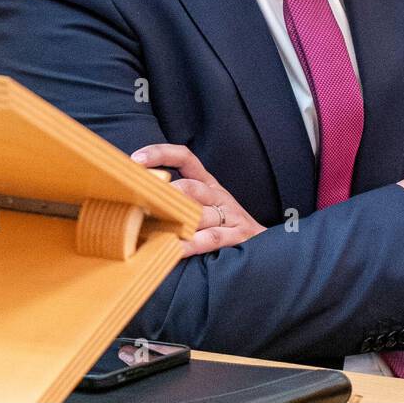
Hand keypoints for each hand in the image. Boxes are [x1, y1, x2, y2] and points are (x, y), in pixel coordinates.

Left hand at [131, 144, 266, 257]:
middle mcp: (218, 195)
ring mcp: (230, 215)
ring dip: (175, 218)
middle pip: (189, 186)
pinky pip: (212, 237)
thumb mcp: (205, 208)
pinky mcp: (238, 236)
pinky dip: (193, 243)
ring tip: (151, 225)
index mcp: (208, 184)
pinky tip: (176, 248)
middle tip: (138, 201)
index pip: (185, 158)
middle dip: (164, 194)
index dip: (160, 154)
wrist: (268, 246)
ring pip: (199, 212)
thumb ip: (177, 203)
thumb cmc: (228, 229)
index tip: (135, 159)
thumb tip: (136, 203)